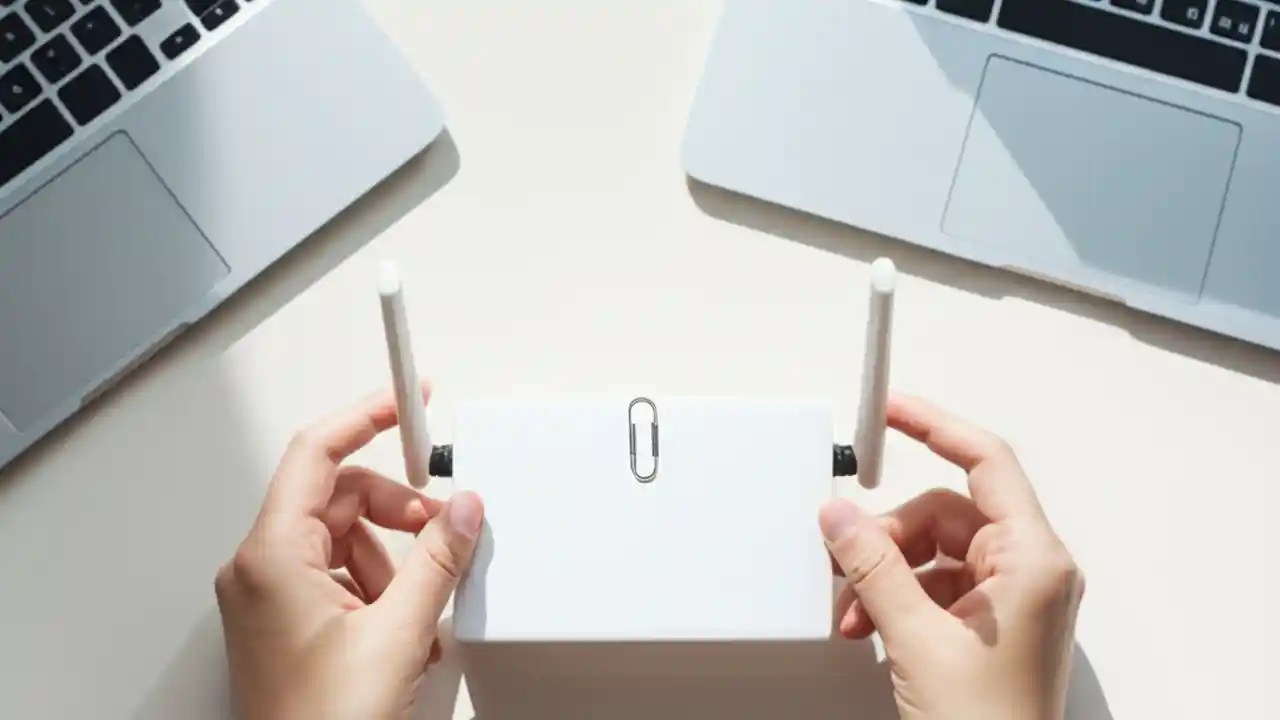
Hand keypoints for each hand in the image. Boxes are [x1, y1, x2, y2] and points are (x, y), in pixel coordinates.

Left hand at [214, 386, 484, 719]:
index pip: (315, 453)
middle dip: (398, 511)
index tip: (405, 400)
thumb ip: (436, 562)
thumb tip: (463, 510)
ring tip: (420, 612)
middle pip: (339, 499)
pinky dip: (379, 591)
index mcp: (271, 557)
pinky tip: (405, 631)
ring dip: (393, 564)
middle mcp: (260, 571)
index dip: (365, 417)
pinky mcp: (286, 625)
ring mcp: (271, 600)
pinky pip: (338, 578)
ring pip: (345, 542)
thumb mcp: (398, 633)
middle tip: (444, 528)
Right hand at [821, 394, 1083, 719]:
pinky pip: (935, 586)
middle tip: (847, 560)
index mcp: (1034, 561)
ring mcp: (1011, 601)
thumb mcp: (916, 637)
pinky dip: (896, 599)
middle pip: (946, 514)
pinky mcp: (990, 627)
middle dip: (888, 537)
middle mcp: (1030, 572)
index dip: (935, 427)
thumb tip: (840, 516)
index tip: (892, 408)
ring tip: (855, 609)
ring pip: (934, 552)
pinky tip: (869, 625)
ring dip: (885, 575)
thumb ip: (873, 567)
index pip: (987, 462)